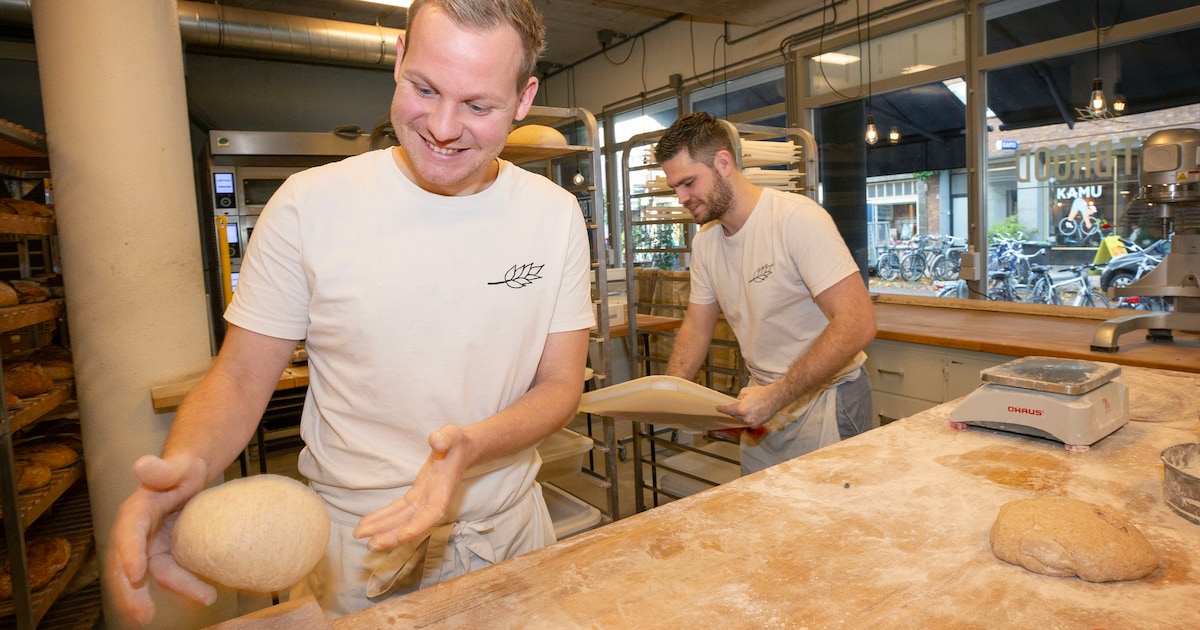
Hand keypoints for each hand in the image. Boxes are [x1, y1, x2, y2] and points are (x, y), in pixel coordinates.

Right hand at [105, 454, 213, 625]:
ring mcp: (149, 548)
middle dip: (131, 594)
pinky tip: (202, 597)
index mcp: (136, 513)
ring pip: (150, 578)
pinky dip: (183, 589)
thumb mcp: (177, 465)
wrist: (190, 477)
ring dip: (167, 596)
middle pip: (127, 567)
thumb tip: (140, 464)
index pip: (128, 534)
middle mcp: (137, 534)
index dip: (129, 554)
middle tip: (144, 616)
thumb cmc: (182, 469)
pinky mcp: (164, 556)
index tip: (135, 574)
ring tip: (201, 601)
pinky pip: (170, 576)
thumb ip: (162, 468)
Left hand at [354, 424, 468, 551]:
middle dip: (393, 535)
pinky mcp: (415, 497)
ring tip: (360, 536)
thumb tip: (435, 441)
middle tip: (371, 544)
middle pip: (412, 523)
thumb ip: (445, 437)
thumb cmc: (456, 441)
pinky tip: (367, 523)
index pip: (432, 513)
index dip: (418, 526)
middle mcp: (433, 500)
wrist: (460, 449)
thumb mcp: (452, 434)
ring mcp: (423, 501)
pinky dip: (382, 517)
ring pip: (402, 520)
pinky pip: (397, 511)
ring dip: (383, 530)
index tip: (402, 536)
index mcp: (444, 489)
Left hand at [716, 384, 780, 429]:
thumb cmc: (762, 393)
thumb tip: (736, 402)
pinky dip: (747, 418)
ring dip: (740, 415)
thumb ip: (738, 398)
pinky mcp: (757, 424)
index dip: (722, 409)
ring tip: (745, 408)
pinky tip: (750, 412)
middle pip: (734, 416)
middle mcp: (747, 418)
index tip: (718, 408)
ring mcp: (752, 422)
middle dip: (732, 412)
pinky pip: (748, 422)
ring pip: (741, 420)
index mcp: (742, 409)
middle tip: (732, 407)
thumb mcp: (745, 391)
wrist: (775, 398)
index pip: (728, 411)